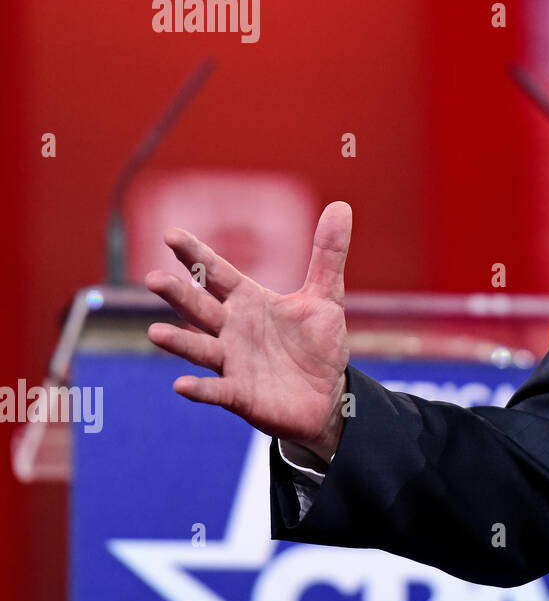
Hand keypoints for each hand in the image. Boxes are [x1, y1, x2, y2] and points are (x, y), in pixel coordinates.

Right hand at [145, 201, 352, 461]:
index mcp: (248, 301)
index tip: (171, 234)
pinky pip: (217, 390)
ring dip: (180, 342)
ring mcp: (233, 362)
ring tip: (156, 333)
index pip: (216, 273)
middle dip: (179, 294)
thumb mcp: (326, 296)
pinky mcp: (241, 394)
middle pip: (200, 308)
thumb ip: (328, 254)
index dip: (195, 255)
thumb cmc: (316, 343)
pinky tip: (182, 384)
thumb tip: (341, 205)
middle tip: (154, 279)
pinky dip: (200, 389)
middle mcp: (232, 329)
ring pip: (201, 348)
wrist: (327, 393)